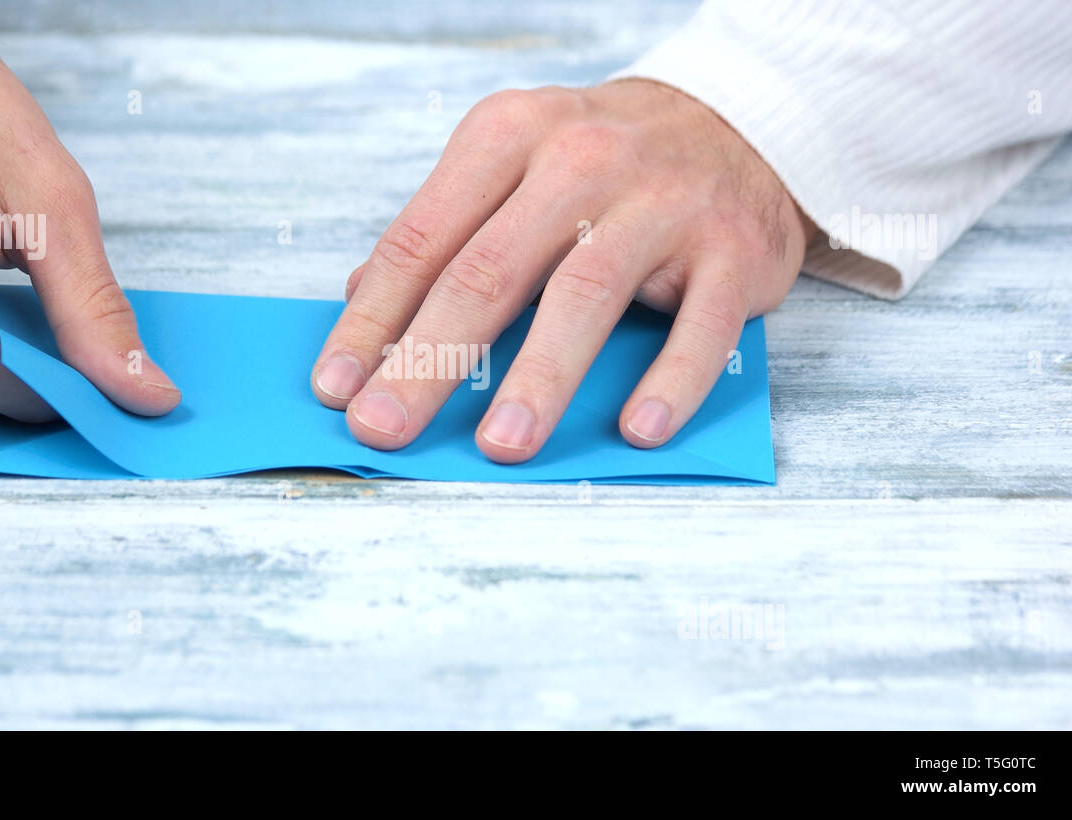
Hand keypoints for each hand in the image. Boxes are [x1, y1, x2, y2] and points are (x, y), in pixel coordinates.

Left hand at [312, 79, 812, 460]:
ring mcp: (662, 203)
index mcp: (509, 137)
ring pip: (586, 295)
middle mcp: (581, 160)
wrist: (735, 124)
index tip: (335, 388)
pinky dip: (670, 380)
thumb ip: (443, 229)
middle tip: (386, 426)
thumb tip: (361, 296)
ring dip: (539, 377)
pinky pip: (701, 325)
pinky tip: (637, 430)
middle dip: (430, 359)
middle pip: (490, 272)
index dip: (372, 320)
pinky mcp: (732, 249)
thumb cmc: (603, 163)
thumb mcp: (512, 163)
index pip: (422, 239)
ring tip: (501, 444)